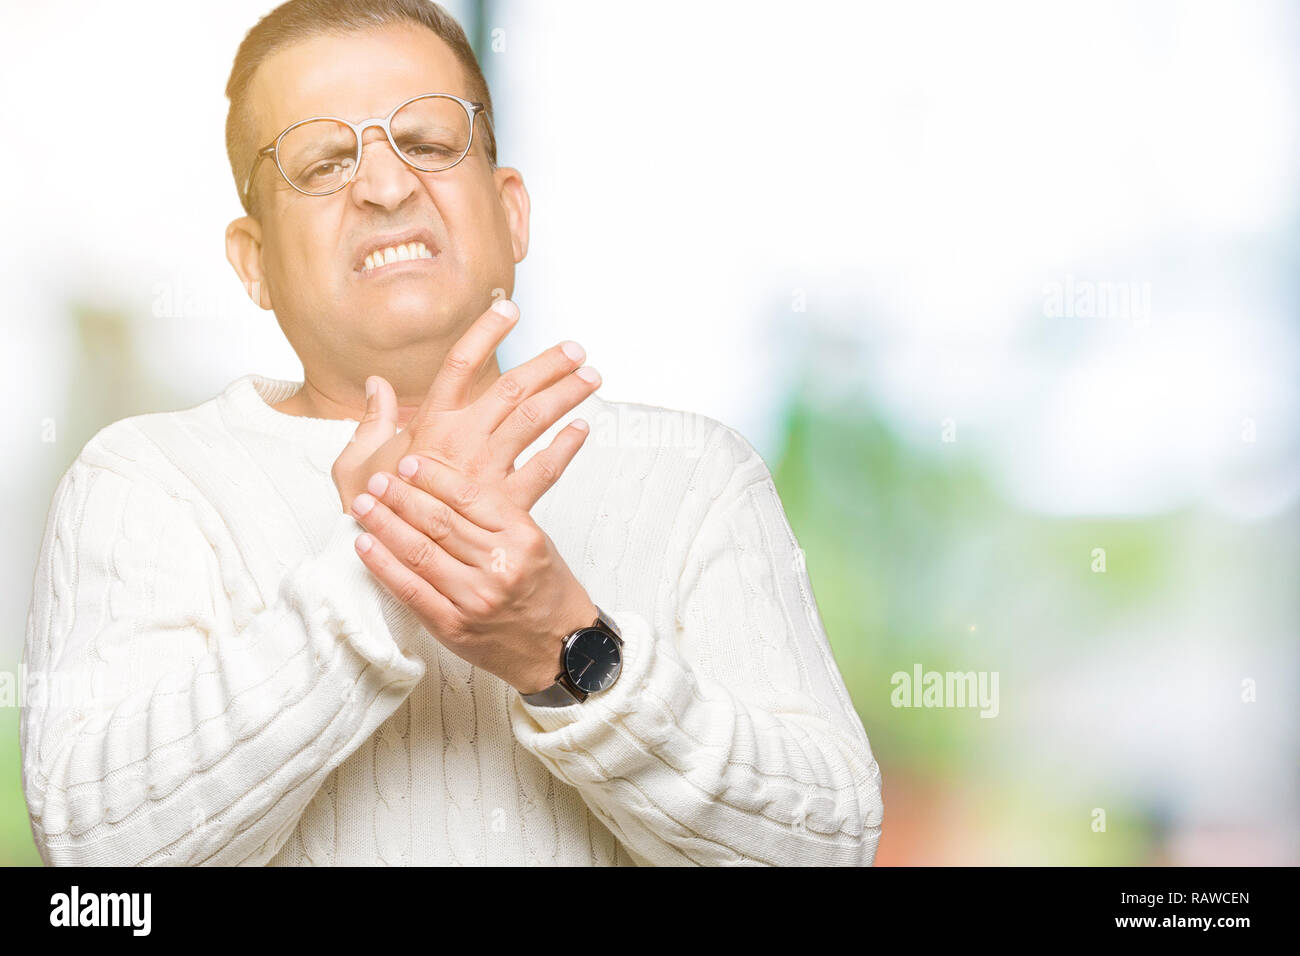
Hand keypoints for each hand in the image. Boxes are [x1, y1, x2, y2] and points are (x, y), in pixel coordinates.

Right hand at [332, 298, 599, 513]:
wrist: (391, 564)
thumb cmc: (370, 513)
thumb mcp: (356, 464)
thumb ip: (369, 422)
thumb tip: (376, 384)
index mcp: (428, 424)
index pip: (460, 363)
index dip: (485, 332)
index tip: (509, 309)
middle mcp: (461, 440)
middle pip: (512, 388)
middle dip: (548, 364)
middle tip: (576, 350)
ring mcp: (485, 471)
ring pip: (534, 421)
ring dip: (566, 395)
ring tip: (591, 378)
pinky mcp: (504, 505)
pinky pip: (545, 471)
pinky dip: (567, 448)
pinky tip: (583, 430)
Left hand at [348, 447, 597, 694]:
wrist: (560, 649)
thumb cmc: (547, 593)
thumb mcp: (537, 542)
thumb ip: (497, 517)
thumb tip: (445, 486)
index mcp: (522, 536)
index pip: (469, 496)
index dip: (433, 477)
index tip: (408, 463)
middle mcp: (500, 565)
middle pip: (439, 521)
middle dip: (401, 496)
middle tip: (378, 479)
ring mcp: (475, 598)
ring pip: (420, 552)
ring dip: (385, 524)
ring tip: (363, 505)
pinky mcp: (454, 627)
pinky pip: (410, 591)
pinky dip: (383, 566)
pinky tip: (365, 546)